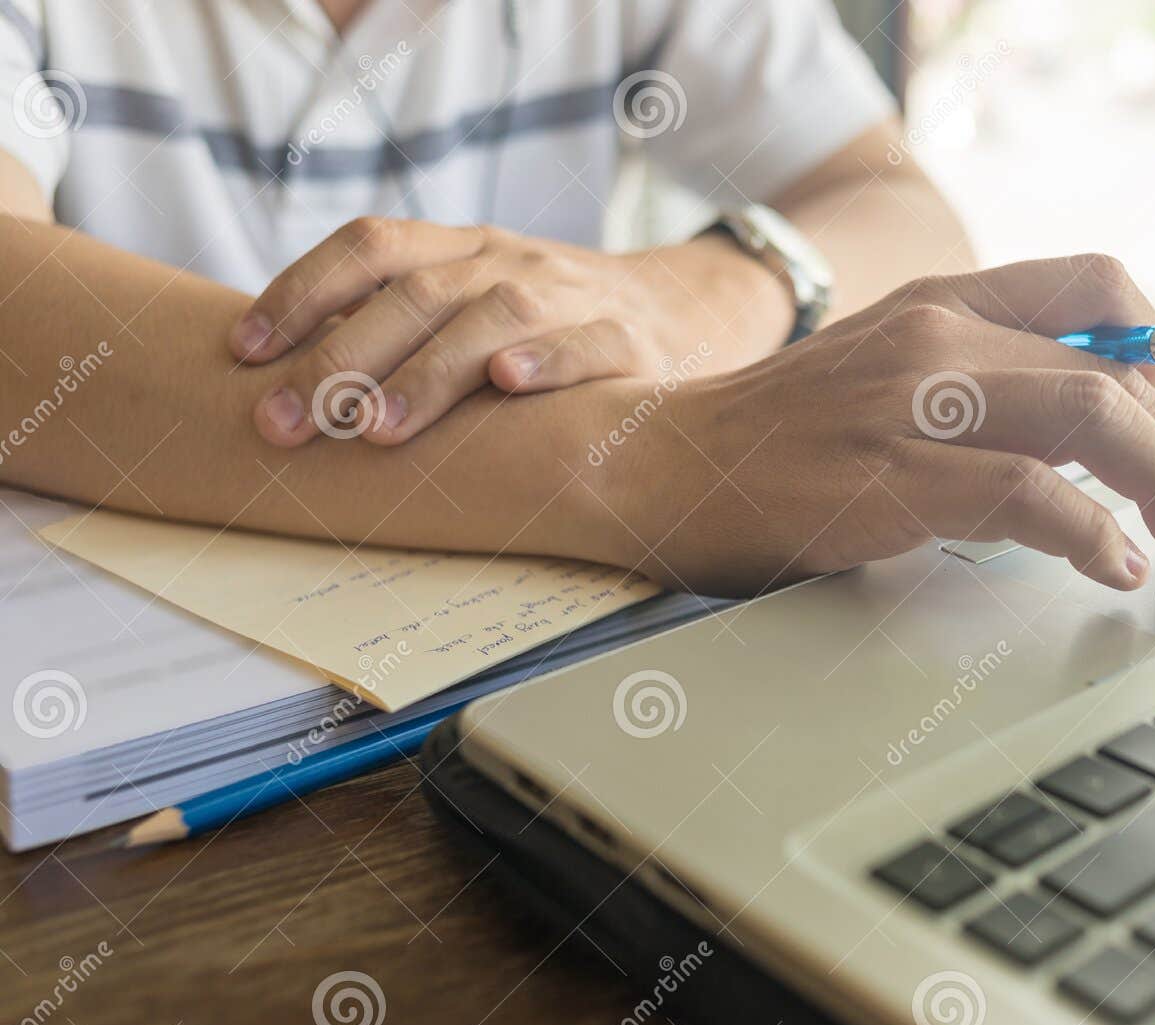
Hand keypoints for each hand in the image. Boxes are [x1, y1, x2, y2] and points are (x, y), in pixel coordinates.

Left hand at [232, 217, 790, 447]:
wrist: (692, 311)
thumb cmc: (561, 327)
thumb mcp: (482, 305)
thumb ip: (407, 327)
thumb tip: (289, 379)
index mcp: (465, 249)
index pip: (370, 246)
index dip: (299, 292)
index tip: (241, 352)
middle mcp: (511, 262)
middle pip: (415, 292)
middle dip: (339, 356)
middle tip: (284, 420)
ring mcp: (574, 296)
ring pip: (493, 317)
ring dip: (429, 371)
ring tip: (377, 428)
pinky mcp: (631, 342)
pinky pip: (589, 343)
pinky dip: (549, 361)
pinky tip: (509, 383)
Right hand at [581, 254, 1154, 594]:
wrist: (666, 462)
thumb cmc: (786, 435)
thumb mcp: (892, 374)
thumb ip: (984, 377)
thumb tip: (1096, 427)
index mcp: (945, 302)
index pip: (1101, 290)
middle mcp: (937, 337)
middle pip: (1114, 372)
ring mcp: (911, 404)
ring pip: (1088, 417)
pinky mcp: (889, 480)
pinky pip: (1024, 493)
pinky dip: (1089, 532)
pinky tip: (1111, 564)